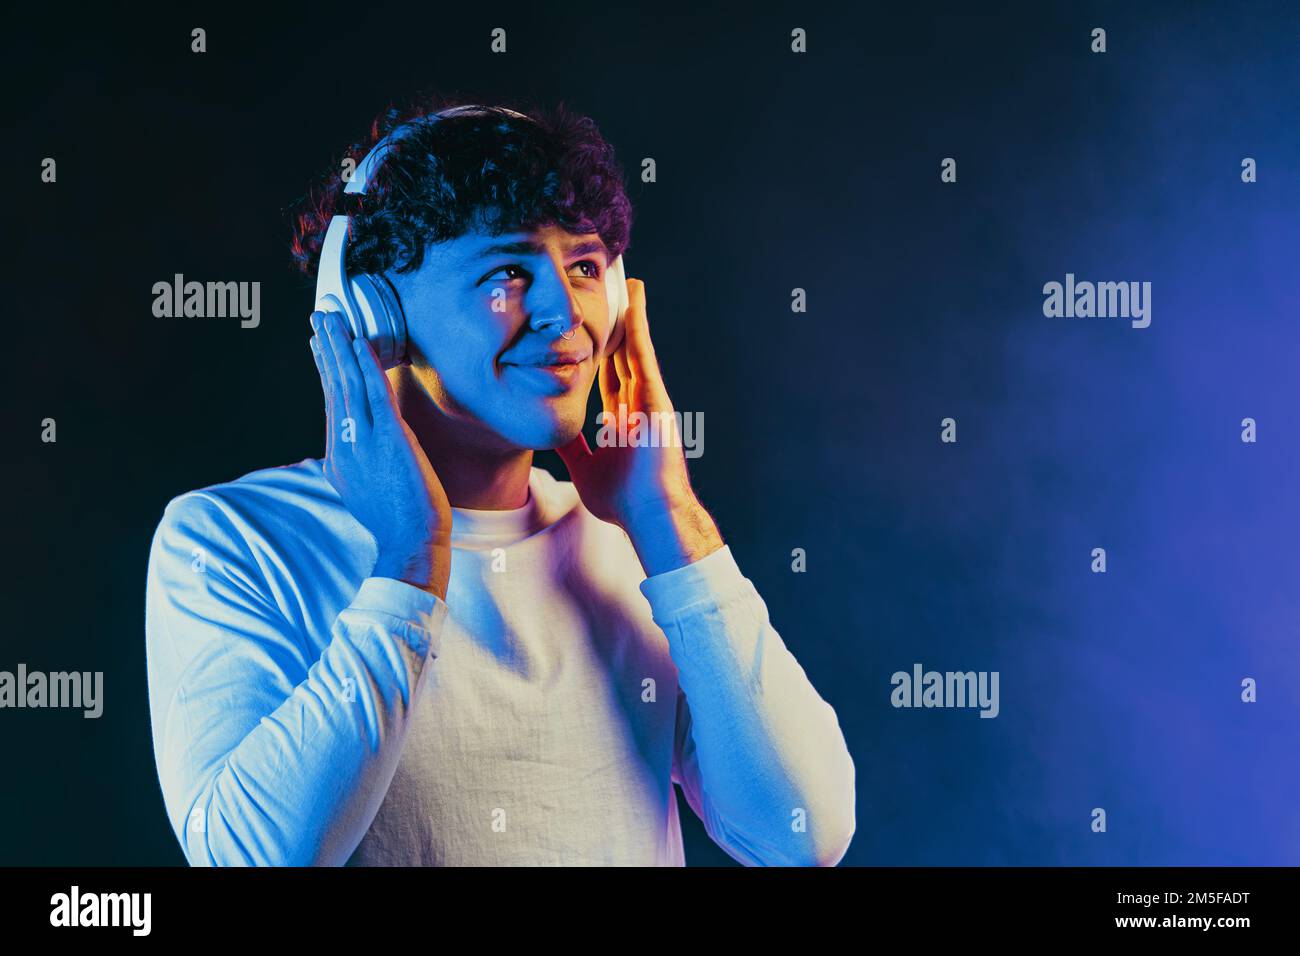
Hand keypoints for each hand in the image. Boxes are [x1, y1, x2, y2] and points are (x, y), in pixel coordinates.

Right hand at [309, 310, 451, 598]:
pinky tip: (360, 344)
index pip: (331, 403)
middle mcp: (345, 444)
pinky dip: (365, 366)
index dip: (326, 369)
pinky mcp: (387, 439)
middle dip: (326, 348)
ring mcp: (363, 441)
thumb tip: (357, 445)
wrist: (410, 542)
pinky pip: (374, 393)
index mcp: (339, 456)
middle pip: (333, 387)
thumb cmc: (398, 520)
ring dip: (340, 346)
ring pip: (348, 384)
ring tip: (332, 318)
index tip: (319, 344)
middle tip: (320, 316)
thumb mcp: (366, 488)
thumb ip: (358, 461)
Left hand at [556, 278, 722, 575]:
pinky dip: (639, 329)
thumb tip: (553, 429)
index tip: (593, 330)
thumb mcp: (584, 466)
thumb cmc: (622, 499)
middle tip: (612, 292)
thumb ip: (571, 445)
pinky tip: (634, 304)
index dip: (602, 351)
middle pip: (625, 355)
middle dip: (618, 325)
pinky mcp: (657, 398)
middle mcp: (638, 404)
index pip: (611, 376)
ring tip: (629, 285)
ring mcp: (650, 399)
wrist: (648, 513)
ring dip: (633, 316)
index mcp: (624, 420)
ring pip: (636, 348)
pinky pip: (643, 356)